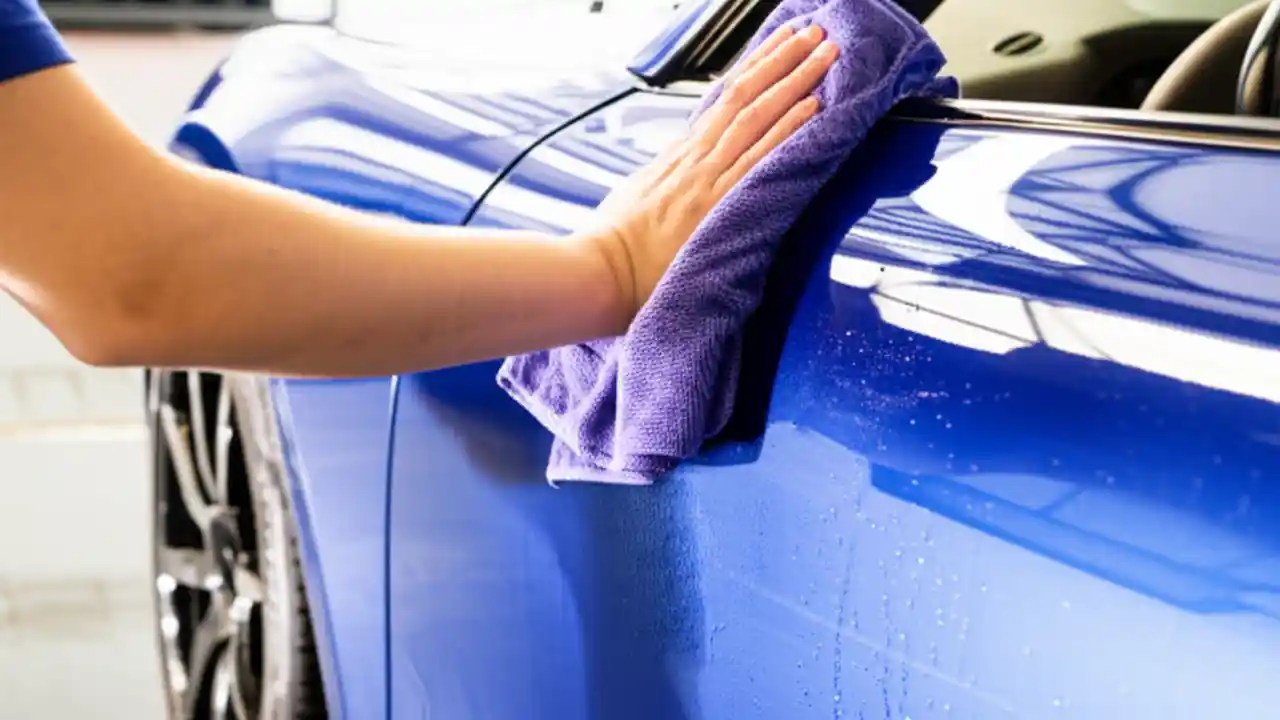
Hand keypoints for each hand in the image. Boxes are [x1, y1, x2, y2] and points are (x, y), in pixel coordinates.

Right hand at [584, 23, 838, 325]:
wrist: (602, 270)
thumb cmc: (614, 243)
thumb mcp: (637, 196)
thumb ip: (666, 178)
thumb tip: (679, 169)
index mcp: (679, 154)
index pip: (724, 99)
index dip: (755, 68)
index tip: (780, 44)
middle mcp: (696, 157)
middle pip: (745, 94)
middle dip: (782, 60)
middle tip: (815, 33)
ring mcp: (709, 177)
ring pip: (757, 114)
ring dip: (795, 81)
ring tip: (826, 54)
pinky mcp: (719, 203)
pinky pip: (760, 156)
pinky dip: (787, 128)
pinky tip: (814, 107)